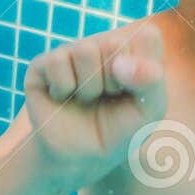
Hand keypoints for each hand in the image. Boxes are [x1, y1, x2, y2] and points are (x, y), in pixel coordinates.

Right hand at [22, 22, 167, 182]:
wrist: (82, 158)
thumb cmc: (120, 131)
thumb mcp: (150, 109)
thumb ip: (151, 81)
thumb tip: (120, 63)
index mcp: (131, 48)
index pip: (147, 36)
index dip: (146, 70)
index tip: (136, 92)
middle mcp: (100, 44)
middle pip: (115, 43)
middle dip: (116, 82)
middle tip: (108, 97)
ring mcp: (71, 52)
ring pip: (85, 50)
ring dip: (89, 87)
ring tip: (86, 99)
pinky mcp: (43, 65)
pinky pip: (57, 62)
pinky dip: (64, 88)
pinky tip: (63, 98)